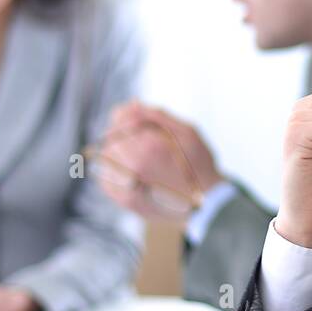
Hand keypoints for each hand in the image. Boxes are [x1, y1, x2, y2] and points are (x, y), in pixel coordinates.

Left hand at [97, 101, 222, 221]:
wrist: (206, 206)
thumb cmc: (199, 166)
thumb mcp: (188, 132)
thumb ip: (158, 115)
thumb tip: (131, 104)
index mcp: (151, 147)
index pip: (121, 119)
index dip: (128, 115)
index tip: (138, 120)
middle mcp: (135, 167)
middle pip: (111, 137)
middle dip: (123, 134)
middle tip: (142, 140)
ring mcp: (128, 186)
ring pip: (106, 157)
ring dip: (117, 152)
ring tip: (139, 157)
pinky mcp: (125, 200)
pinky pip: (105, 178)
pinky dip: (113, 171)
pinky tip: (132, 172)